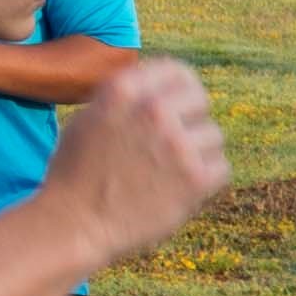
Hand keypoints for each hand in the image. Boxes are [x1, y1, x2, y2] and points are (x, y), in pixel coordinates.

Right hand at [35, 54, 230, 273]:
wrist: (74, 224)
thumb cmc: (76, 174)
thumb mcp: (90, 118)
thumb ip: (125, 97)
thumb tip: (158, 87)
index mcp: (124, 89)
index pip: (177, 71)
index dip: (179, 90)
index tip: (178, 107)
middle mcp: (153, 110)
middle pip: (200, 99)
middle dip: (190, 120)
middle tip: (175, 145)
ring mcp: (177, 143)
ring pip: (213, 136)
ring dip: (197, 154)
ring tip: (170, 173)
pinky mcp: (195, 178)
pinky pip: (221, 167)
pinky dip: (206, 181)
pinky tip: (180, 189)